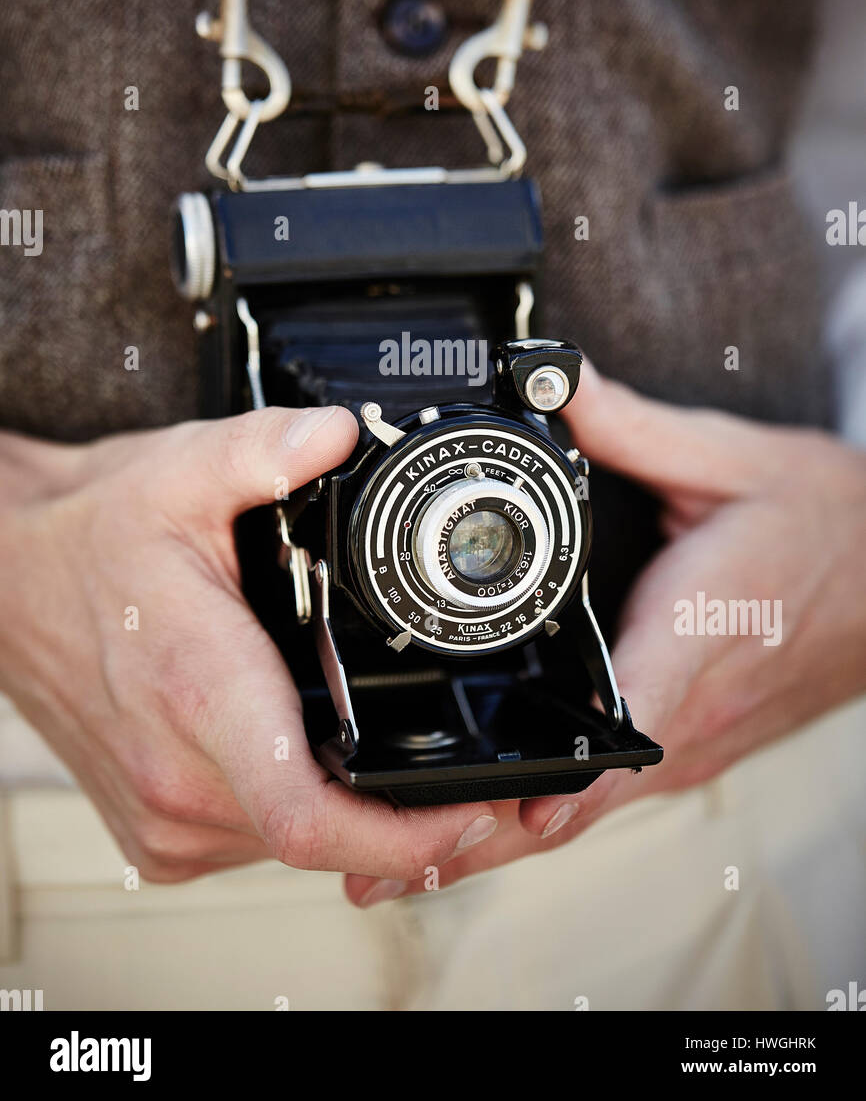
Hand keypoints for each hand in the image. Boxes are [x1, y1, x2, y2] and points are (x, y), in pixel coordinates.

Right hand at [0, 408, 497, 884]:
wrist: (6, 580)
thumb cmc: (90, 536)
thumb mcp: (182, 470)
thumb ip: (267, 449)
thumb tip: (343, 435)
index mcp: (200, 695)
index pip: (312, 818)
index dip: (409, 834)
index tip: (470, 808)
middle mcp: (179, 778)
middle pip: (329, 841)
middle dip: (407, 816)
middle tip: (459, 765)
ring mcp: (163, 817)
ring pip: (295, 845)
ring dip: (354, 814)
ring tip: (383, 747)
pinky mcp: (155, 834)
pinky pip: (256, 841)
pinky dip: (301, 808)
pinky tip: (313, 752)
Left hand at [345, 360, 865, 904]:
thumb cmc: (826, 523)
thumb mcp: (731, 460)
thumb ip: (633, 427)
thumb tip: (550, 387)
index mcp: (697, 636)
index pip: (626, 728)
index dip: (559, 779)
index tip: (491, 808)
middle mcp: (695, 710)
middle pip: (584, 800)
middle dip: (484, 832)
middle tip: (381, 856)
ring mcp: (697, 741)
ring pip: (591, 810)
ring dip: (503, 834)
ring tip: (406, 852)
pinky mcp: (696, 746)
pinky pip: (611, 794)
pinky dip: (547, 813)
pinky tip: (491, 813)